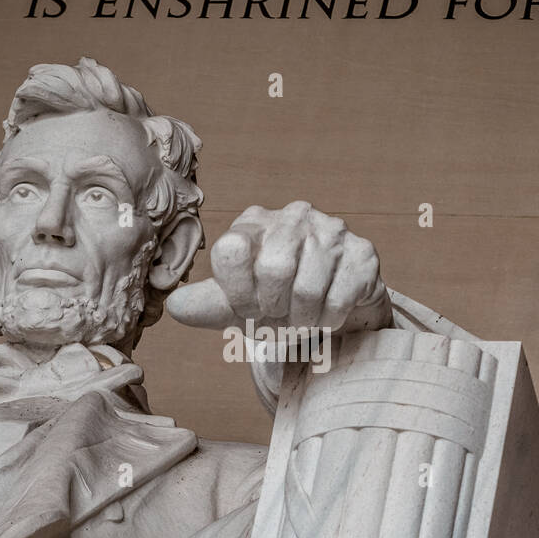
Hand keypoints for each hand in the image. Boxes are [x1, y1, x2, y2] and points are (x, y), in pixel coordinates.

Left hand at [165, 201, 391, 334]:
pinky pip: (338, 301)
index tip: (247, 308)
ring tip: (303, 317)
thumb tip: (176, 306)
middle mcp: (294, 216)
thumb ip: (206, 304)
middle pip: (274, 271)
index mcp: (255, 222)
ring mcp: (333, 230)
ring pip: (307, 292)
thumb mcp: (238, 302)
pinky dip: (328, 321)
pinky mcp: (363, 254)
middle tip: (279, 315)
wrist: (334, 302)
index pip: (231, 250)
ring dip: (301, 320)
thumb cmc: (280, 298)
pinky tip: (327, 313)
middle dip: (273, 309)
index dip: (237, 292)